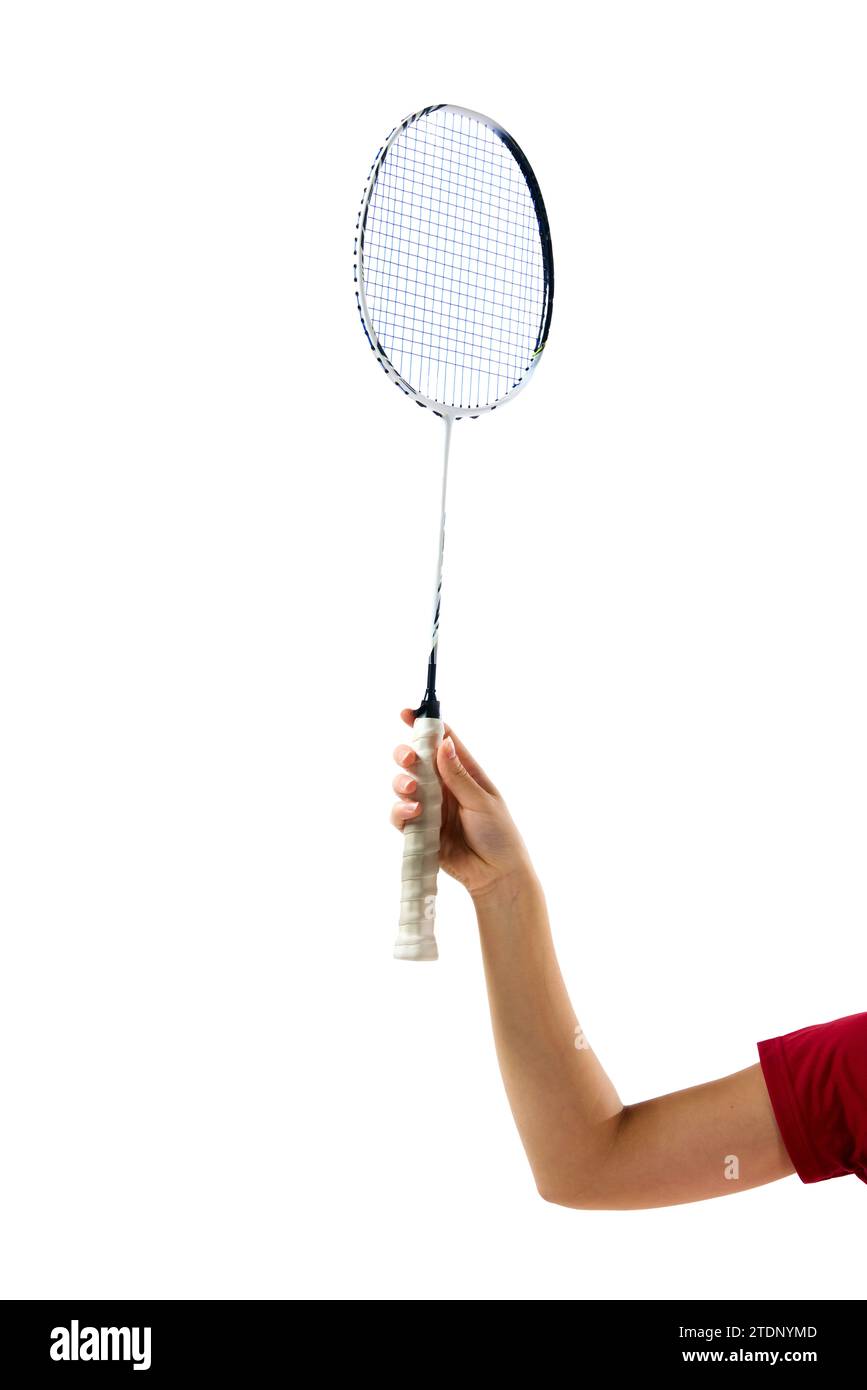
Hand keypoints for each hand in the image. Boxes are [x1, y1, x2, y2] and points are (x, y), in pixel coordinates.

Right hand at [390, 710, 532, 897]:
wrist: (496, 875)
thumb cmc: (499, 834)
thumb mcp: (482, 801)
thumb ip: (459, 775)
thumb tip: (443, 742)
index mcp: (463, 773)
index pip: (442, 742)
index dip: (425, 725)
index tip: (406, 713)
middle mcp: (443, 787)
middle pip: (416, 762)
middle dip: (406, 755)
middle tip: (409, 759)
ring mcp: (430, 808)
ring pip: (403, 786)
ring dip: (402, 783)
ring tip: (413, 791)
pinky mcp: (420, 830)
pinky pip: (401, 816)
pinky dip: (401, 811)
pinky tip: (413, 813)